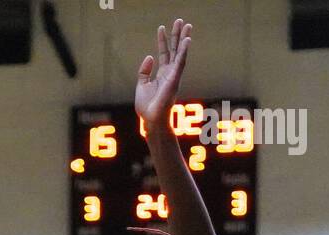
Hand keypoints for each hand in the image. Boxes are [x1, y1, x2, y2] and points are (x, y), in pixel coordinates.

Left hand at [135, 18, 191, 132]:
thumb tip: (150, 56)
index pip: (164, 53)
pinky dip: (184, 51)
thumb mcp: (141, 84)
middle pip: (175, 50)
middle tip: (180, 21)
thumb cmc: (147, 106)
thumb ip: (144, 70)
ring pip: (180, 53)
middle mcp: (170, 73)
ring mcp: (173, 76)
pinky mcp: (175, 80)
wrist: (150, 119)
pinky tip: (186, 40)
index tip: (161, 27)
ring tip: (186, 25)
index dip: (162, 40)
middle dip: (177, 35)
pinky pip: (180, 62)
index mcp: (162, 74)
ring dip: (184, 39)